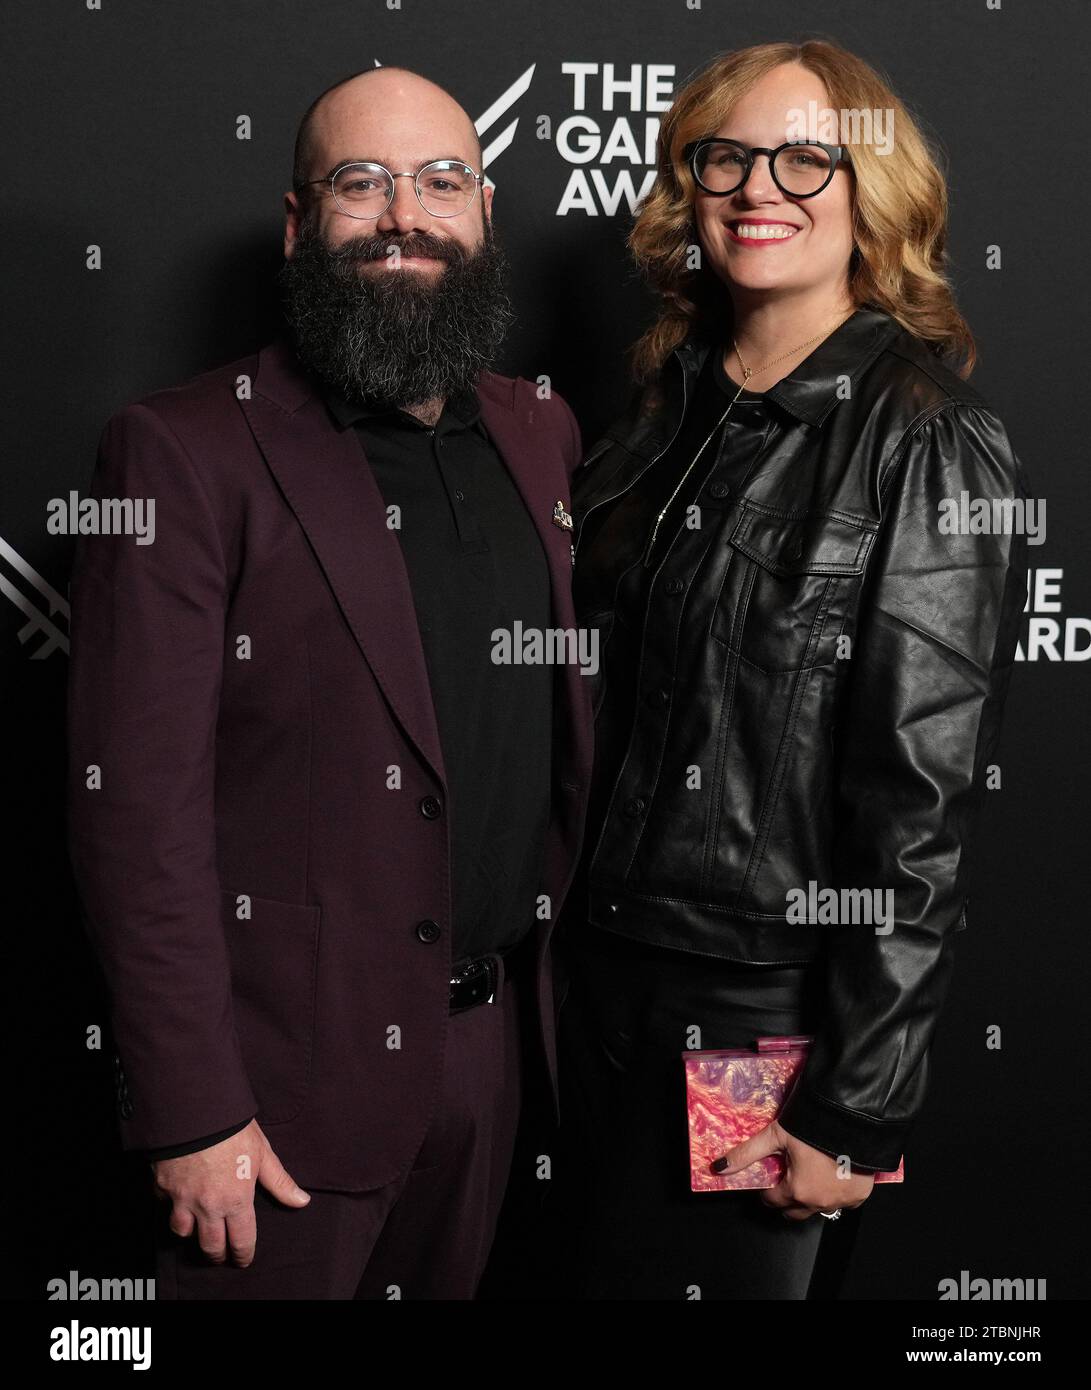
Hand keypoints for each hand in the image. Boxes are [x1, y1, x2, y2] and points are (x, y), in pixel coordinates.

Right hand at [151, 1119, 309, 1265]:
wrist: (194, 1110)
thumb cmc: (232, 1129)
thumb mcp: (262, 1153)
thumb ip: (279, 1182)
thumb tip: (302, 1201)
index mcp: (236, 1200)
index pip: (241, 1241)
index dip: (243, 1255)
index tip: (243, 1259)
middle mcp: (208, 1207)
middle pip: (211, 1246)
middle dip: (218, 1254)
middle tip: (221, 1253)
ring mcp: (182, 1199)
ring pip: (183, 1233)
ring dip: (191, 1234)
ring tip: (198, 1230)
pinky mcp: (161, 1187)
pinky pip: (164, 1206)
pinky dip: (170, 1206)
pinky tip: (176, 1200)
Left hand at [712, 1120, 874, 1220]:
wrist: (854, 1117)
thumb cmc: (813, 1125)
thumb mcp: (776, 1135)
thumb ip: (747, 1154)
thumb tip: (718, 1167)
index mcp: (797, 1191)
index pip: (773, 1200)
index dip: (768, 1188)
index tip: (770, 1175)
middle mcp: (820, 1203)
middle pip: (794, 1211)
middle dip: (787, 1197)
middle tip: (787, 1174)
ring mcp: (842, 1201)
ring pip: (819, 1207)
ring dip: (812, 1195)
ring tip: (810, 1169)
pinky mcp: (860, 1195)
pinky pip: (842, 1201)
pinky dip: (835, 1191)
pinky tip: (831, 1172)